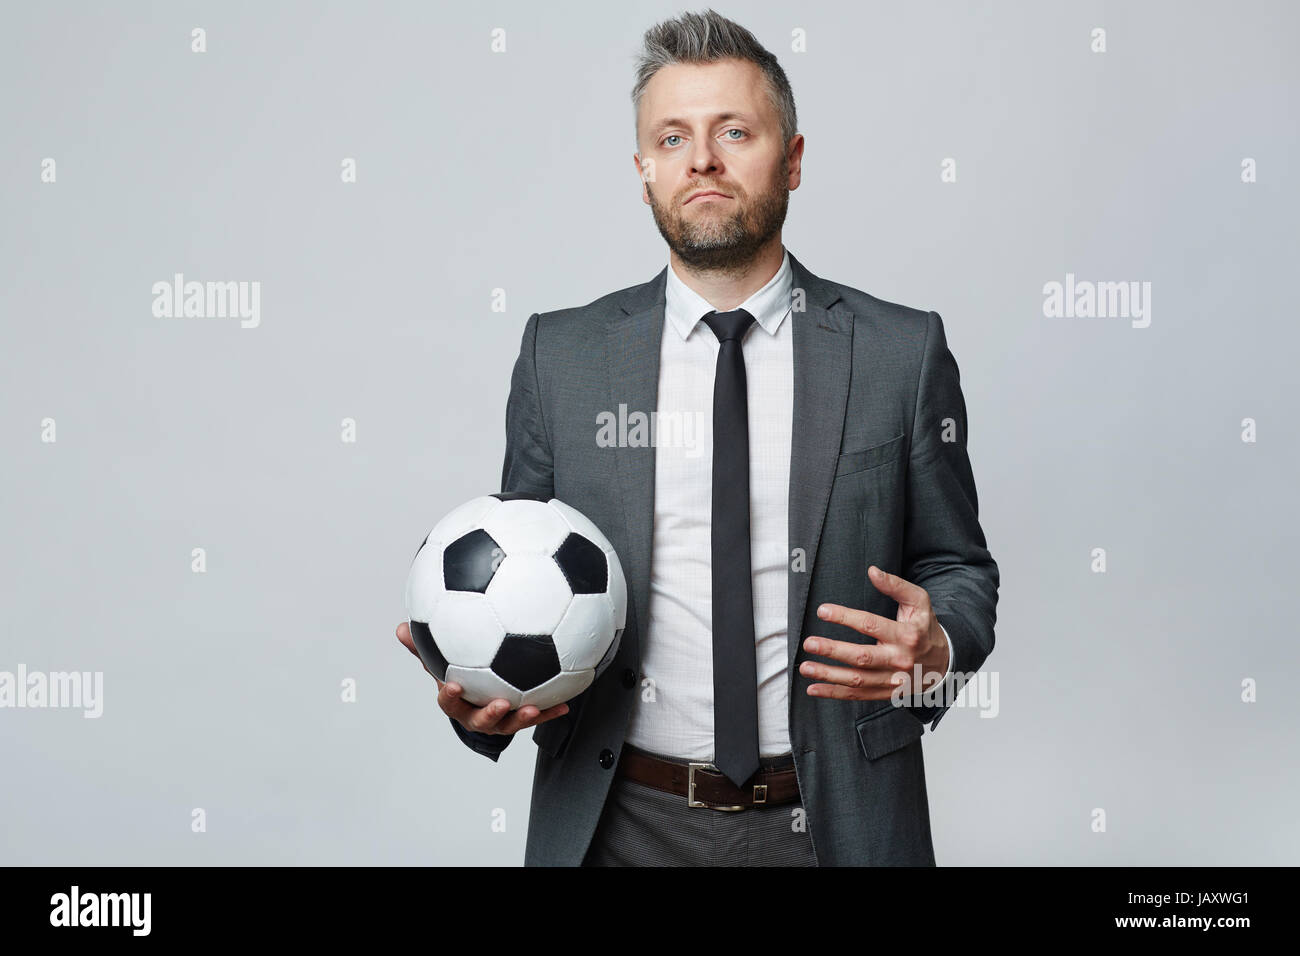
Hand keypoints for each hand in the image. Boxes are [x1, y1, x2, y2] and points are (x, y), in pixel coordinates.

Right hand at [395, 621, 569, 734]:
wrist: (478, 700)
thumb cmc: (459, 678)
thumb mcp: (439, 663)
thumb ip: (423, 648)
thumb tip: (401, 628)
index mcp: (458, 702)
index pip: (449, 702)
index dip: (450, 696)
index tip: (453, 684)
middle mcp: (477, 715)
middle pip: (481, 720)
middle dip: (490, 714)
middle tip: (500, 703)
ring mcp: (500, 720)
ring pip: (510, 724)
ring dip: (523, 717)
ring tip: (534, 707)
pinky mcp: (521, 717)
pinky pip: (537, 716)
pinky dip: (550, 711)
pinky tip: (565, 705)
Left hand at [799, 566, 949, 699]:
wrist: (945, 662)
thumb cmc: (925, 628)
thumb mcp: (919, 602)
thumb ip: (896, 586)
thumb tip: (873, 571)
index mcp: (906, 635)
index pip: (871, 625)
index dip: (845, 617)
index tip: (823, 611)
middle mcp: (899, 660)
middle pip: (862, 657)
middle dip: (833, 650)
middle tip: (809, 643)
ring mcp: (893, 680)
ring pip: (857, 680)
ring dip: (828, 675)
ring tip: (805, 666)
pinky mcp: (887, 693)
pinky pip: (858, 696)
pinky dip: (835, 694)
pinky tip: (814, 688)